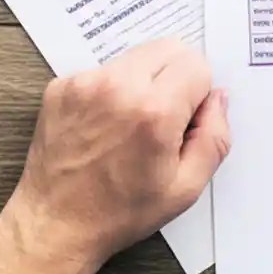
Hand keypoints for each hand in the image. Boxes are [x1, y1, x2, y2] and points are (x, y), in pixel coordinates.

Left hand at [2, 38, 230, 271]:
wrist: (54, 225)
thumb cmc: (119, 212)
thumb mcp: (186, 188)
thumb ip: (215, 137)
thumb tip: (217, 99)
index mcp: (154, 112)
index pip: (197, 64)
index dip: (200, 93)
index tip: (186, 121)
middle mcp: (118, 87)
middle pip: (169, 48)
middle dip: (177, 77)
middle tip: (164, 119)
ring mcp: (85, 83)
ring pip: (137, 56)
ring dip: (145, 80)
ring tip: (131, 124)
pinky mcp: (61, 86)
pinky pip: (105, 70)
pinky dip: (113, 88)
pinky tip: (105, 125)